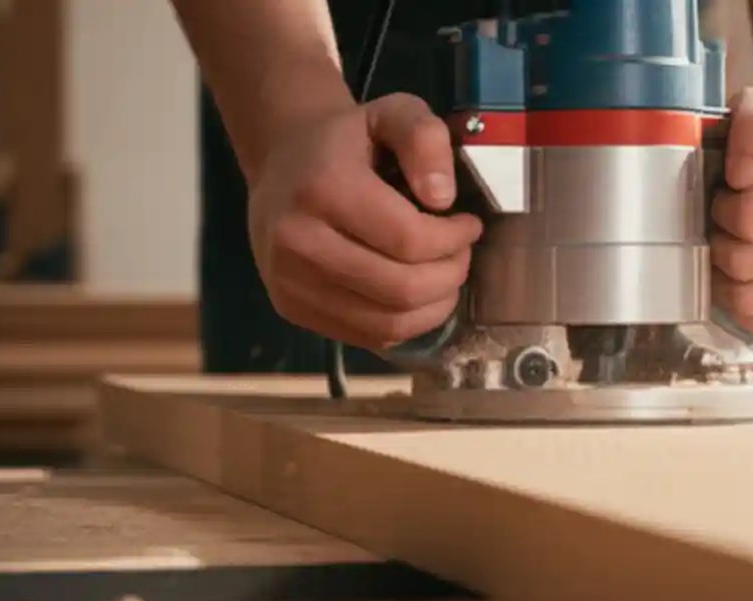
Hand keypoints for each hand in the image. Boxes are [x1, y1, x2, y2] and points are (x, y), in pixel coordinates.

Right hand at [247, 93, 481, 351]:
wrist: (282, 163)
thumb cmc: (347, 140)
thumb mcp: (392, 112)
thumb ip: (424, 140)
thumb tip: (442, 199)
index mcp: (323, 187)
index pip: (409, 240)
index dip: (455, 239)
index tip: (470, 225)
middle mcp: (297, 241)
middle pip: (401, 288)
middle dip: (449, 275)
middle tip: (461, 254)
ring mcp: (289, 281)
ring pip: (388, 322)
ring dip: (435, 305)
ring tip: (445, 275)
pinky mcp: (291, 309)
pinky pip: (369, 336)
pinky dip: (409, 323)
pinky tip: (421, 296)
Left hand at [710, 88, 752, 336]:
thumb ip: (752, 124)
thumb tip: (744, 177)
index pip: (750, 219)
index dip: (723, 209)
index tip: (728, 195)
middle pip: (747, 264)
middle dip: (721, 243)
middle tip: (725, 226)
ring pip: (752, 301)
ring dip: (727, 277)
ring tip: (736, 247)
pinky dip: (744, 304)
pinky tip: (748, 275)